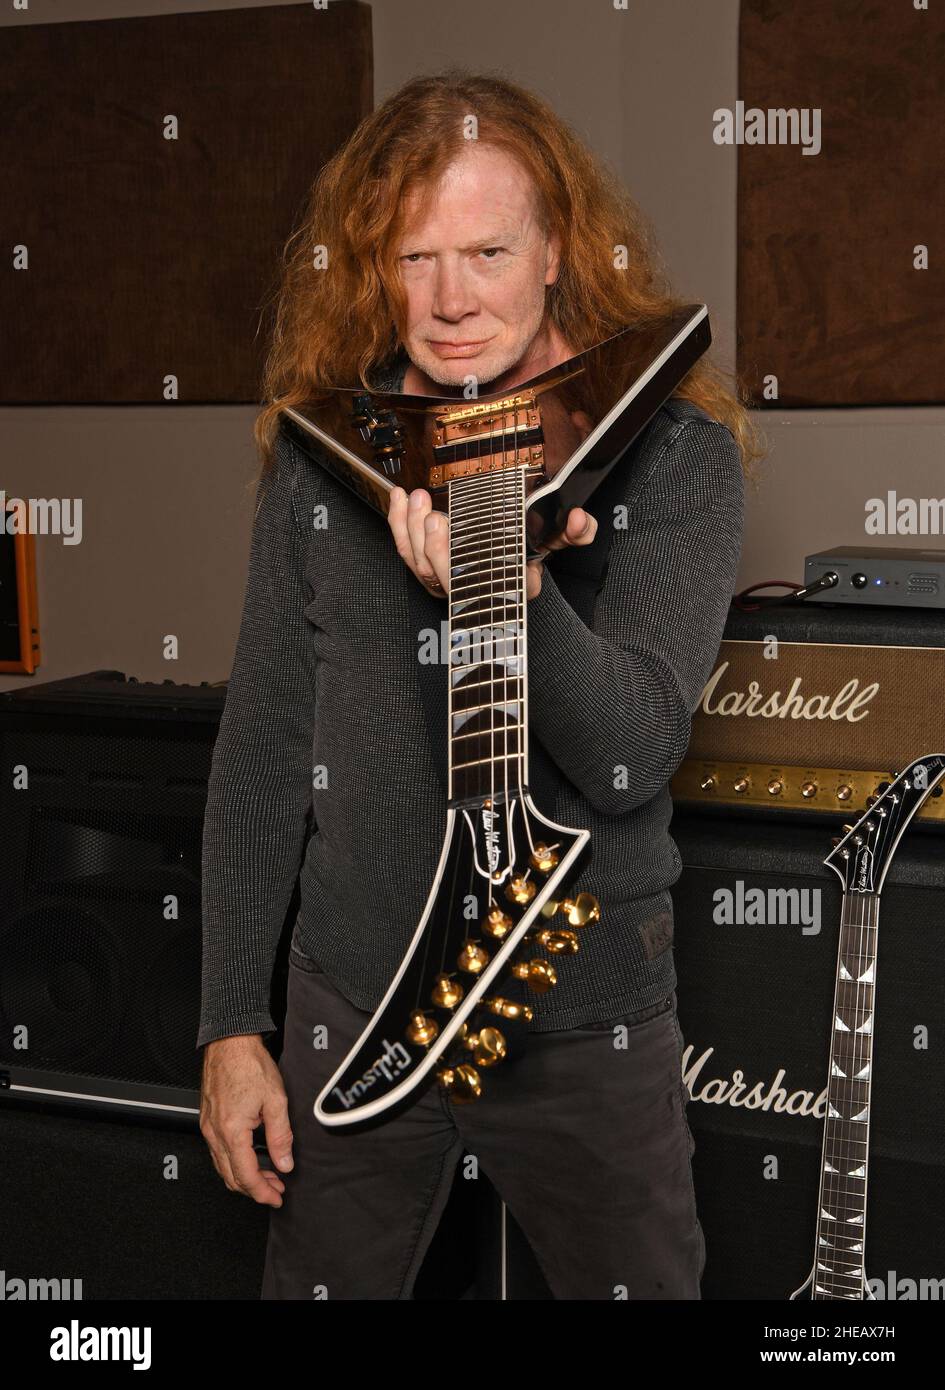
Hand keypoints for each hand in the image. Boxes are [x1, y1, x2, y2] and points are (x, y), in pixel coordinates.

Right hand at [200, 1034, 293, 1207]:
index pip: (246, 1176)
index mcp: (231, 1131)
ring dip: (244, 1176)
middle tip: (276, 1189)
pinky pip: (218, 1151)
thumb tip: (284, 1163)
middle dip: (254, 1189)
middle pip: (231, 1177)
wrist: (230, 1041)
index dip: (262, 1192)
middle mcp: (214, 1132)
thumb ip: (280, 1136)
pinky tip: (250, 1157)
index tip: (276, 1197)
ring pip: (222, 1166)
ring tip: (268, 1174)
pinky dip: (234, 1162)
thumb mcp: (276, 1100)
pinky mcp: (207, 1119)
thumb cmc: (250, 1064)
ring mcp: (208, 1127)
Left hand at [388, 485, 597, 599]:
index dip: (470, 567)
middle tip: (435, 517)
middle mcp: (473, 591)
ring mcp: (446, 581)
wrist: (507, 566)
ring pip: (420, 565)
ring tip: (419, 499)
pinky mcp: (425, 568)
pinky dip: (398, 524)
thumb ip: (578, 532)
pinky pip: (405, 552)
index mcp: (506, 588)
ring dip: (413, 530)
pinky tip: (400, 499)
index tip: (463, 536)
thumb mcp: (560, 542)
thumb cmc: (528, 555)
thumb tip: (580, 520)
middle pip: (444, 578)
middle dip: (435, 548)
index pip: (488, 586)